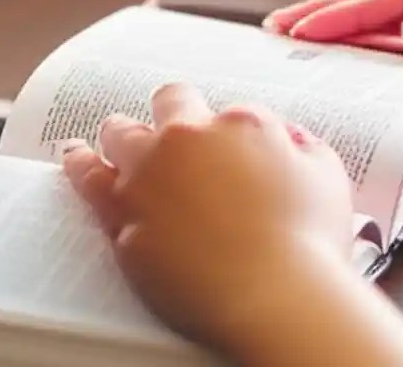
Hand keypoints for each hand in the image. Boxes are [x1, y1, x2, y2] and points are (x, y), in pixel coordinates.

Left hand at [63, 84, 402, 365]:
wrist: (275, 297)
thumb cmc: (310, 247)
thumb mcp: (328, 180)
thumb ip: (305, 149)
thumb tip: (289, 140)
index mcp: (241, 125)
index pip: (223, 111)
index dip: (220, 129)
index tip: (220, 147)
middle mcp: (188, 138)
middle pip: (166, 105)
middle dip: (168, 116)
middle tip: (168, 133)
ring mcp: (148, 174)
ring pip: (119, 132)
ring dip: (118, 132)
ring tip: (111, 134)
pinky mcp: (121, 213)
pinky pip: (87, 178)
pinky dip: (78, 163)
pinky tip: (73, 157)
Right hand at [264, 0, 402, 170]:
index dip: (346, 11)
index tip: (304, 29)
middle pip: (382, 2)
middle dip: (327, 12)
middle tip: (279, 28)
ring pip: (385, 25)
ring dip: (339, 31)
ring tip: (294, 41)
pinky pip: (399, 54)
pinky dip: (363, 55)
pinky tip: (339, 65)